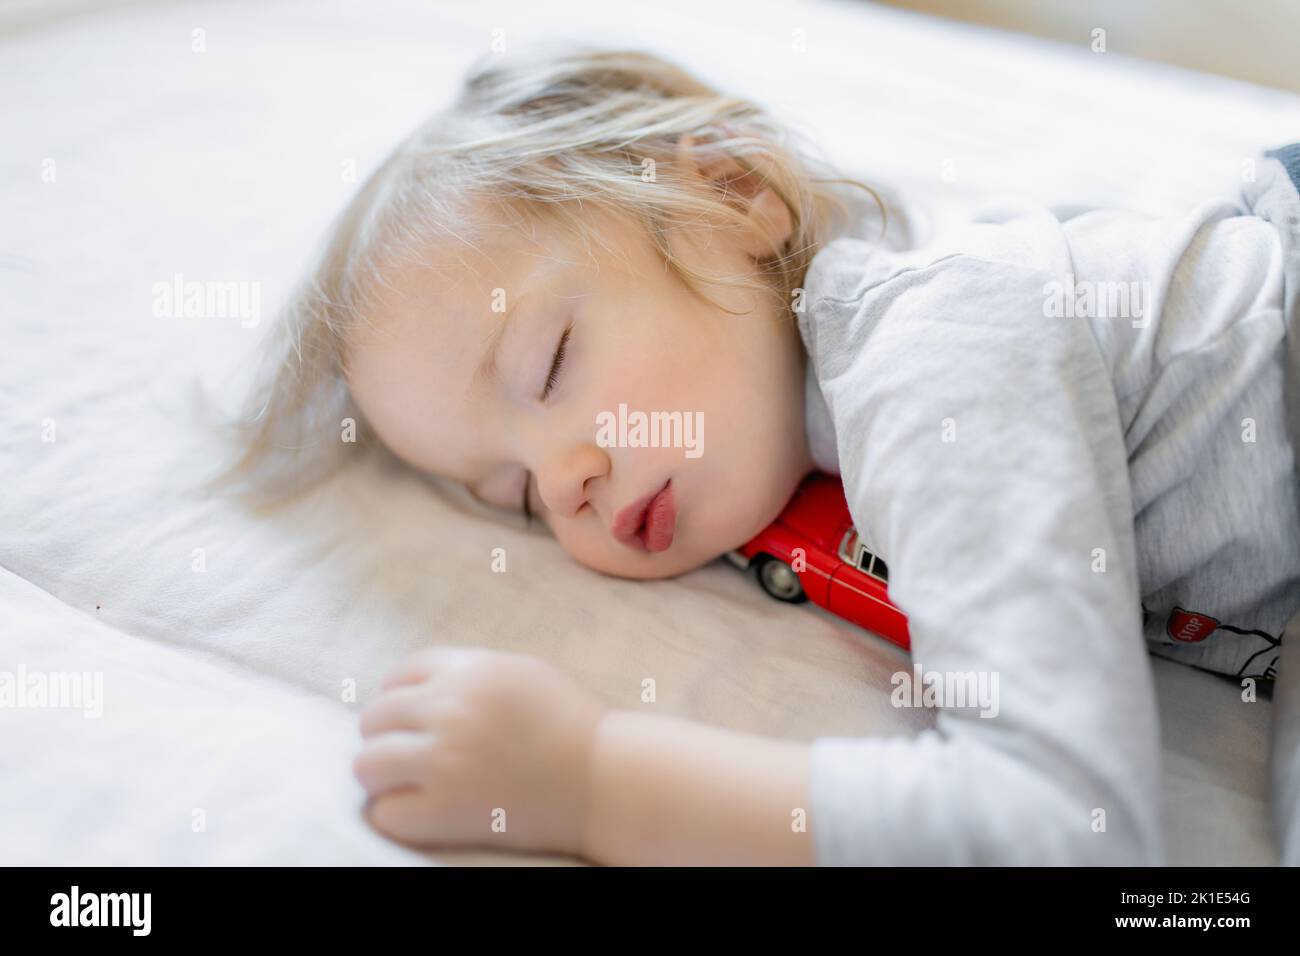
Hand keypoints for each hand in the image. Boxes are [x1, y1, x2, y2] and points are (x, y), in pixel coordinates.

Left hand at [354, 647, 605, 857]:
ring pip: (366, 764)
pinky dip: (396, 814)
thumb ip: (469, 672)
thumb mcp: (520, 673)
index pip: (399, 675)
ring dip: (382, 775)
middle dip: (387, 737)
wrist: (605, 778)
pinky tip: (420, 811)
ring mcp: (445, 760)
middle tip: (408, 756)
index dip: (398, 697)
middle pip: (374, 718)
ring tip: (406, 784)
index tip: (408, 719)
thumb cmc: (571, 726)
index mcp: (470, 672)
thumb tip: (414, 687)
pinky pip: (384, 813)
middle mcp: (451, 709)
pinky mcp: (446, 809)